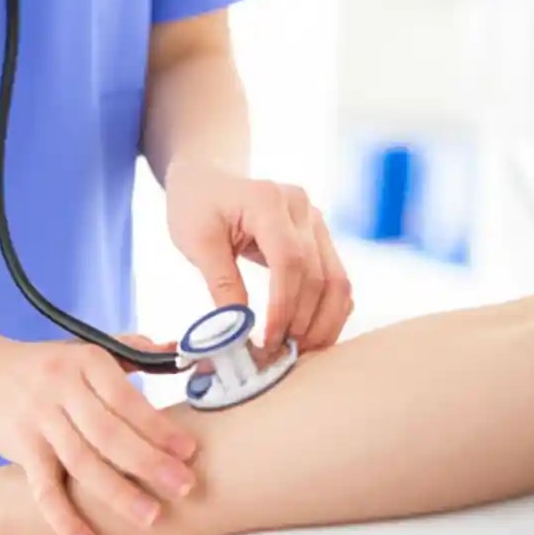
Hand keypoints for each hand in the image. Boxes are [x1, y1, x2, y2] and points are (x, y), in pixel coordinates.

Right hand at [0, 336, 197, 534]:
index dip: (159, 426)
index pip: (127, 398)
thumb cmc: (43, 364)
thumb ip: (129, 351)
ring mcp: (40, 420)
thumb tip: (174, 351)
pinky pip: (44, 488)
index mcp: (86, 362)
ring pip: (82, 462)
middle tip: (184, 486)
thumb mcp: (83, 348)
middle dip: (149, 463)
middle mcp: (63, 388)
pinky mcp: (20, 448)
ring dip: (118, 493)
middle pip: (109, 432)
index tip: (189, 450)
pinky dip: (63, 518)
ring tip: (150, 516)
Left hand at [165, 159, 353, 355]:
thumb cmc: (196, 206)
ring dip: (323, 322)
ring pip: (337, 279)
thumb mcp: (197, 243)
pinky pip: (335, 278)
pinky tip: (311, 334)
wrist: (207, 179)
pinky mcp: (319, 237)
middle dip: (302, 321)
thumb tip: (239, 331)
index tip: (267, 341)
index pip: (289, 261)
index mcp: (268, 200)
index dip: (283, 307)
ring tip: (298, 352)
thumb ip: (221, 284)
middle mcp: (301, 207)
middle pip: (318, 275)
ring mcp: (315, 221)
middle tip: (280, 355)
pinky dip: (328, 310)